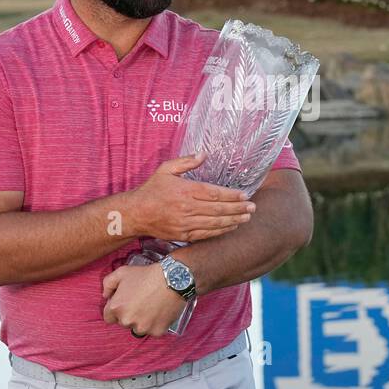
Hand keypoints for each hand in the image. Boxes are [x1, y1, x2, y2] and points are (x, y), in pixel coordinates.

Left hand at [102, 263, 186, 336]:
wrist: (172, 279)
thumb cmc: (146, 275)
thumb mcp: (122, 272)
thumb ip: (107, 283)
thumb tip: (105, 295)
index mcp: (116, 308)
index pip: (108, 317)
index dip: (116, 309)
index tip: (125, 302)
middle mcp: (127, 321)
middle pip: (124, 323)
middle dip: (129, 314)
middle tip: (140, 301)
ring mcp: (143, 328)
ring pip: (138, 328)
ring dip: (142, 321)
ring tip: (151, 306)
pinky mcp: (157, 331)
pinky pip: (153, 330)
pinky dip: (155, 323)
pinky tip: (160, 311)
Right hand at [125, 151, 254, 242]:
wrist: (136, 214)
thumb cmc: (152, 189)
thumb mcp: (166, 169)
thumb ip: (185, 162)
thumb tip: (204, 154)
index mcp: (185, 190)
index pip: (214, 193)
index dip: (232, 195)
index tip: (245, 195)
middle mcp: (187, 208)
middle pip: (218, 209)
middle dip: (238, 208)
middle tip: (253, 207)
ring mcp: (185, 223)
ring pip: (215, 223)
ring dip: (233, 220)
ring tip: (247, 217)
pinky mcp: (183, 235)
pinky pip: (206, 234)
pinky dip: (220, 231)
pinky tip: (231, 227)